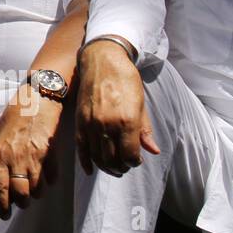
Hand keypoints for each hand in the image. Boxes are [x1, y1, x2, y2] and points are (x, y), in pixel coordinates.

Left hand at [0, 83, 64, 217]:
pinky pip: (51, 178)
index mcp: (1, 153)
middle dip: (20, 203)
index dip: (1, 204)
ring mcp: (35, 157)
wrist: (39, 99)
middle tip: (20, 204)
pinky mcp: (51, 154)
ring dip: (34, 194)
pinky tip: (45, 180)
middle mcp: (17, 158)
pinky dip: (48, 183)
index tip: (3, 213)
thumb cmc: (16, 114)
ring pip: (36, 189)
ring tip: (31, 192)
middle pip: (20, 193)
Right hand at [75, 40, 159, 175]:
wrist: (102, 61)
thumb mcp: (141, 105)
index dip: (135, 162)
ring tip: (113, 166)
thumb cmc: (126, 81)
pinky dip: (86, 162)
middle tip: (125, 166)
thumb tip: (152, 151)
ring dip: (106, 167)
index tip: (137, 160)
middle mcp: (108, 126)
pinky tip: (91, 170)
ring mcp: (91, 124)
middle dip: (121, 168)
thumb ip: (145, 130)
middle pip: (113, 160)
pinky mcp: (80, 121)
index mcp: (127, 122)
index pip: (130, 156)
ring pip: (97, 157)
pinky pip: (81, 148)